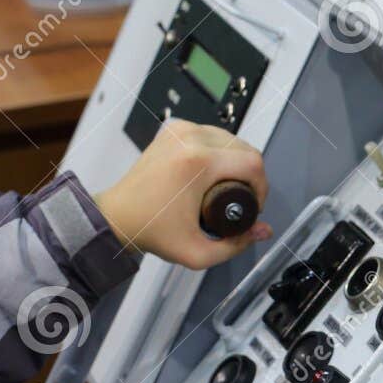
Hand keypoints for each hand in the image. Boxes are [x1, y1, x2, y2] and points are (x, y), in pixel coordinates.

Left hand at [93, 120, 274, 268]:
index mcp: (197, 162)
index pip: (252, 163)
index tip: (253, 204)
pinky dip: (220, 152)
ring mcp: (181, 130)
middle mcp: (190, 138)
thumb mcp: (198, 252)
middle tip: (242, 199)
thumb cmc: (152, 230)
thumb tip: (262, 230)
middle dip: (251, 175)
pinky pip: (213, 135)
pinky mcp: (175, 129)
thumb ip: (237, 245)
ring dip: (237, 162)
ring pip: (231, 139)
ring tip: (230, 187)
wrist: (119, 215)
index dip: (262, 187)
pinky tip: (215, 172)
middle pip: (245, 148)